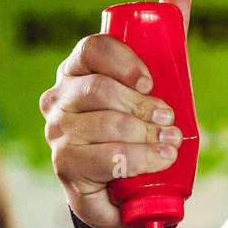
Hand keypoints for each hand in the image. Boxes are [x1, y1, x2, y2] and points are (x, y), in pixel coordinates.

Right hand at [38, 0, 190, 227]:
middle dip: (143, 107)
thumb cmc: (133, 129)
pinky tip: (156, 162)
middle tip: (169, 121)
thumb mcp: (150, 83)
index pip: (92, 49)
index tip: (150, 81)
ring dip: (147, 137)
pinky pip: (107, 157)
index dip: (124, 61)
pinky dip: (139, 160)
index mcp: (76, 71)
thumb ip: (163, 39)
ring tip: (169, 144)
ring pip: (107, 125)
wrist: (118, 188)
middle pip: (101, 90)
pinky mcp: (64, 165)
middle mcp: (58, 99)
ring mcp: (57, 133)